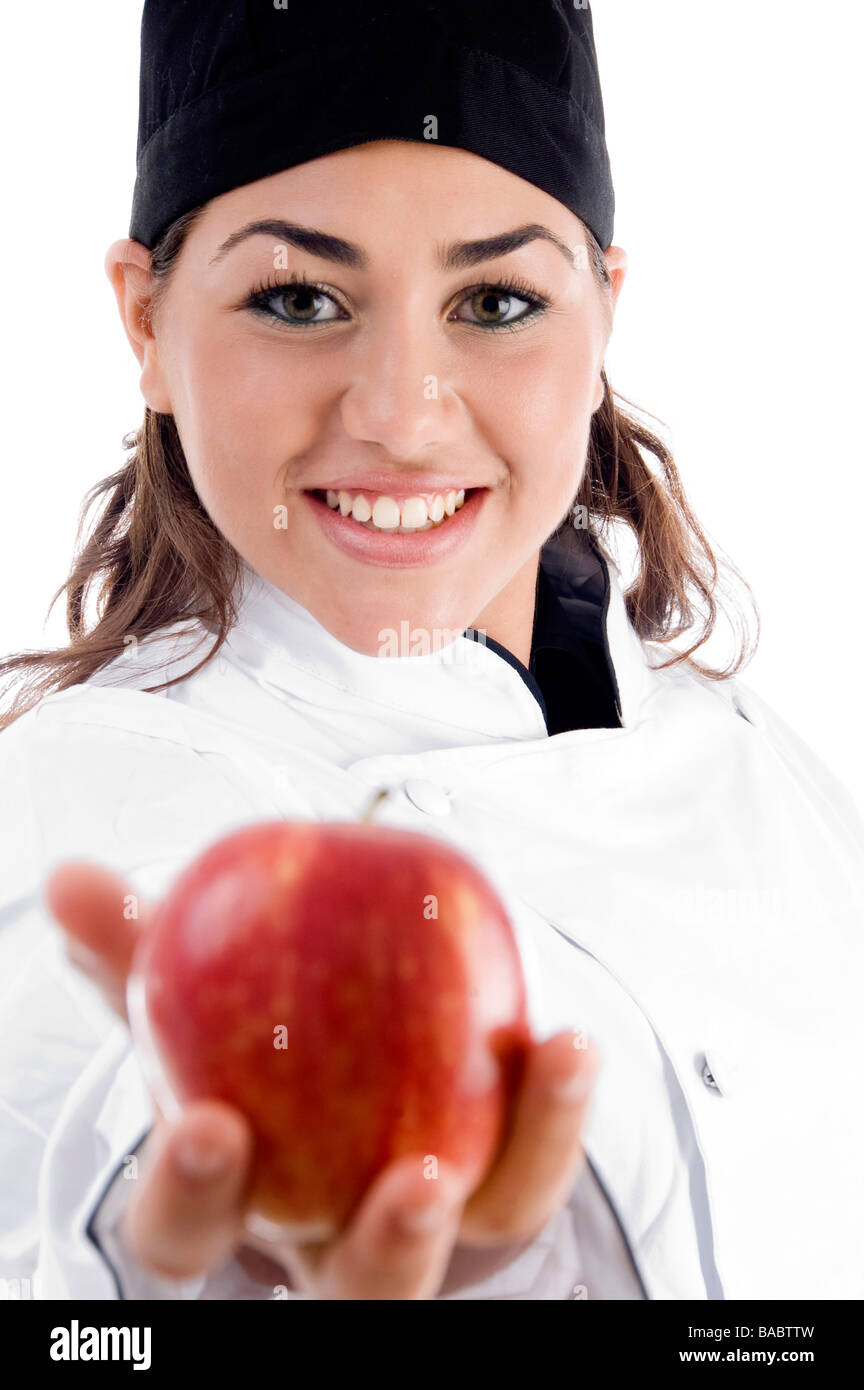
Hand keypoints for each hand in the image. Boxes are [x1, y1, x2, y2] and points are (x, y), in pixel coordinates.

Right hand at [44, 860, 600, 1299]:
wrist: (348, 1062)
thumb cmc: (252, 1051)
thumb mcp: (190, 1001)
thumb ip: (140, 954)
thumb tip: (76, 884)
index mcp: (238, 1205)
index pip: (189, 1238)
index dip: (193, 1196)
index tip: (210, 1124)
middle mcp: (328, 1244)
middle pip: (352, 1295)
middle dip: (380, 1250)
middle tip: (413, 1180)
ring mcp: (420, 1238)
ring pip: (469, 1254)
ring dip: (514, 1171)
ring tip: (534, 1087)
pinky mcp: (498, 1203)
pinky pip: (531, 1179)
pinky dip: (552, 1116)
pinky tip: (567, 1046)